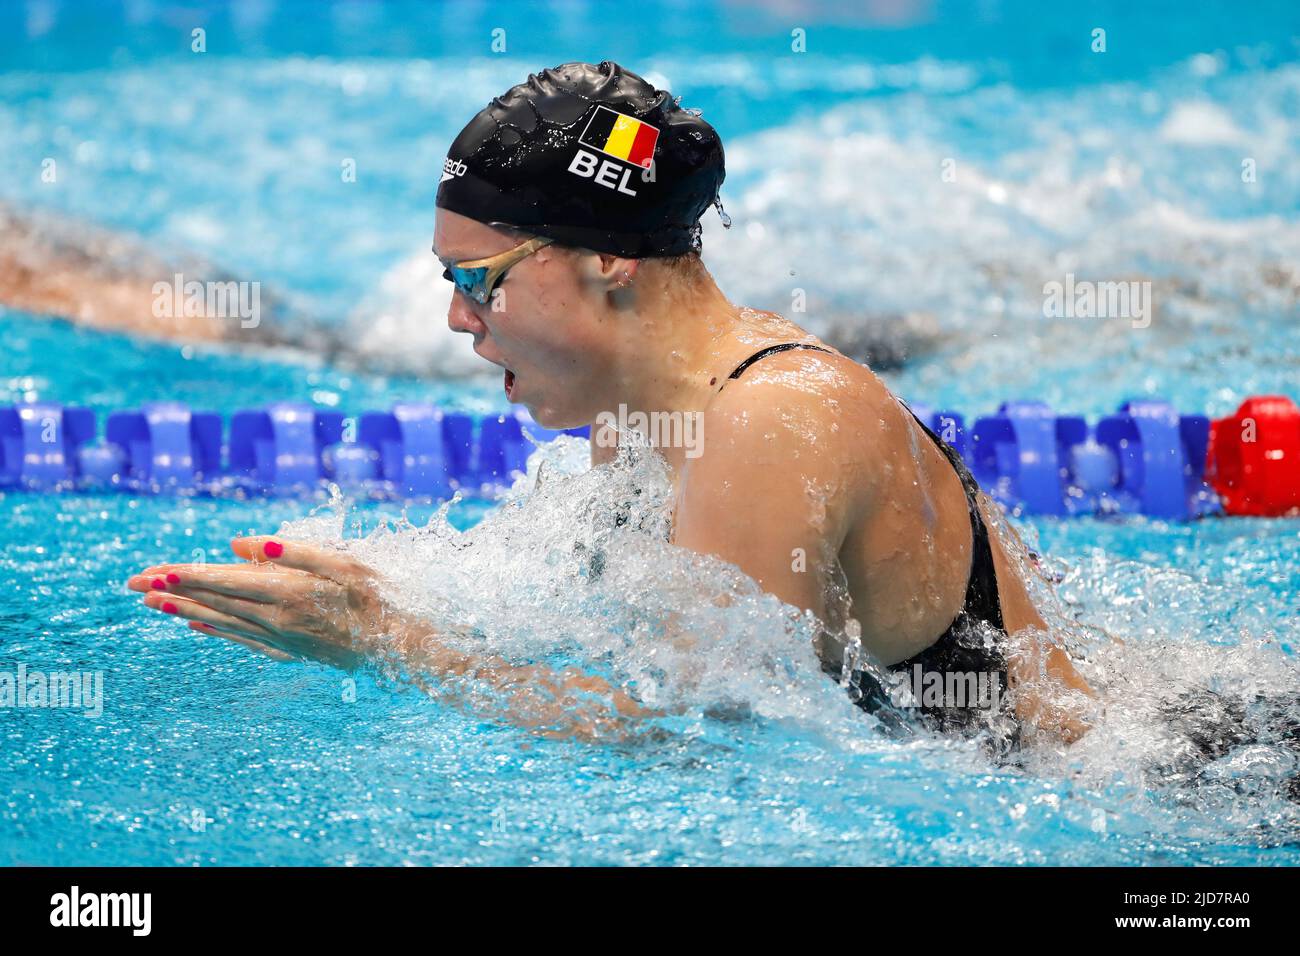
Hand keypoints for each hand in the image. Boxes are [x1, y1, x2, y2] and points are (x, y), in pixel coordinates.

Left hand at [128, 536, 395, 668]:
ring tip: (154, 605)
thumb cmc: (379, 597)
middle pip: (215, 602)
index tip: (152, 572)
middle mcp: (276, 619)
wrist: (401, 647)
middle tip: (134, 586)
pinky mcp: (291, 652)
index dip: (186, 575)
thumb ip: (292, 550)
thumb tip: (238, 543)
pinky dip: (216, 632)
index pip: (223, 580)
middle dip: (173, 592)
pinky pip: (243, 641)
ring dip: (186, 612)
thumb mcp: (344, 561)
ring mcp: (282, 639)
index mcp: (286, 592)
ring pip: (223, 623)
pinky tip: (199, 628)